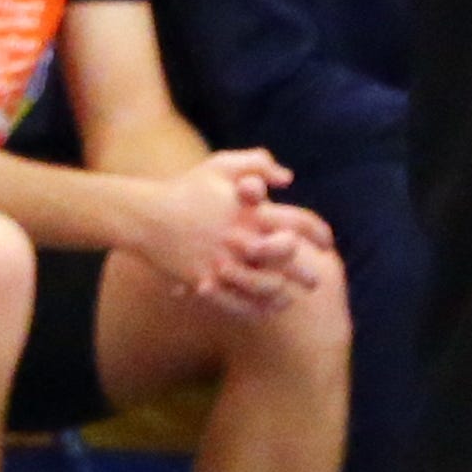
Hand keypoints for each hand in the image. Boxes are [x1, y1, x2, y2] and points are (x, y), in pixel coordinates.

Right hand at [126, 150, 328, 315]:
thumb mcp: (219, 165)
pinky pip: (238, 303)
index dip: (318, 233)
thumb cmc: (185, 188)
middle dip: (306, 273)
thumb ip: (257, 162)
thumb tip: (288, 178)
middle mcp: (240, 237)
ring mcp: (222, 262)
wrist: (145, 215)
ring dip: (282, 294)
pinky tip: (264, 308)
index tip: (326, 243)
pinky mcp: (206, 281)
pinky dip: (256, 308)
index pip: (297, 223)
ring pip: (266, 286)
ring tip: (291, 298)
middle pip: (287, 262)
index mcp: (249, 210)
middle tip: (315, 281)